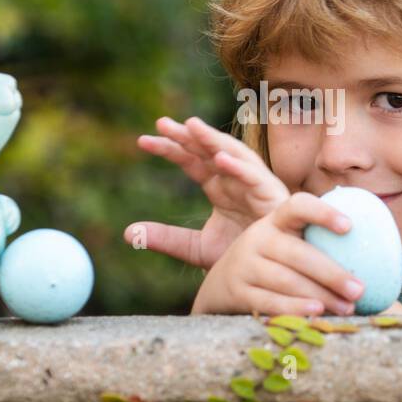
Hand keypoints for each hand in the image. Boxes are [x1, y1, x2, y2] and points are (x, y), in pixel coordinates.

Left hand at [124, 116, 288, 270]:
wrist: (273, 278)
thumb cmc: (243, 257)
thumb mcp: (197, 248)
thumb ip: (167, 239)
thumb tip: (127, 232)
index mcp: (219, 186)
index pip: (191, 161)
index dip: (170, 149)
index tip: (142, 142)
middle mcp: (236, 180)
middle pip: (209, 150)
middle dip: (187, 135)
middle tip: (161, 123)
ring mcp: (256, 186)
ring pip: (234, 155)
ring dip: (213, 140)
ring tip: (192, 127)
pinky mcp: (274, 198)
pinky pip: (256, 178)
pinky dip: (239, 168)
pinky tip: (220, 159)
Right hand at [191, 192, 366, 316]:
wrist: (221, 285)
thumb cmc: (274, 262)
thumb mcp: (288, 243)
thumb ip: (319, 241)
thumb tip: (379, 246)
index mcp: (276, 220)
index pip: (298, 206)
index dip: (323, 213)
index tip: (350, 227)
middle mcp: (257, 238)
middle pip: (297, 254)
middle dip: (332, 273)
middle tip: (360, 289)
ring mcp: (244, 265)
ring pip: (286, 280)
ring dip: (320, 296)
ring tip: (348, 307)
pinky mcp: (238, 291)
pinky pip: (269, 302)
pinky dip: (294, 309)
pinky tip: (317, 314)